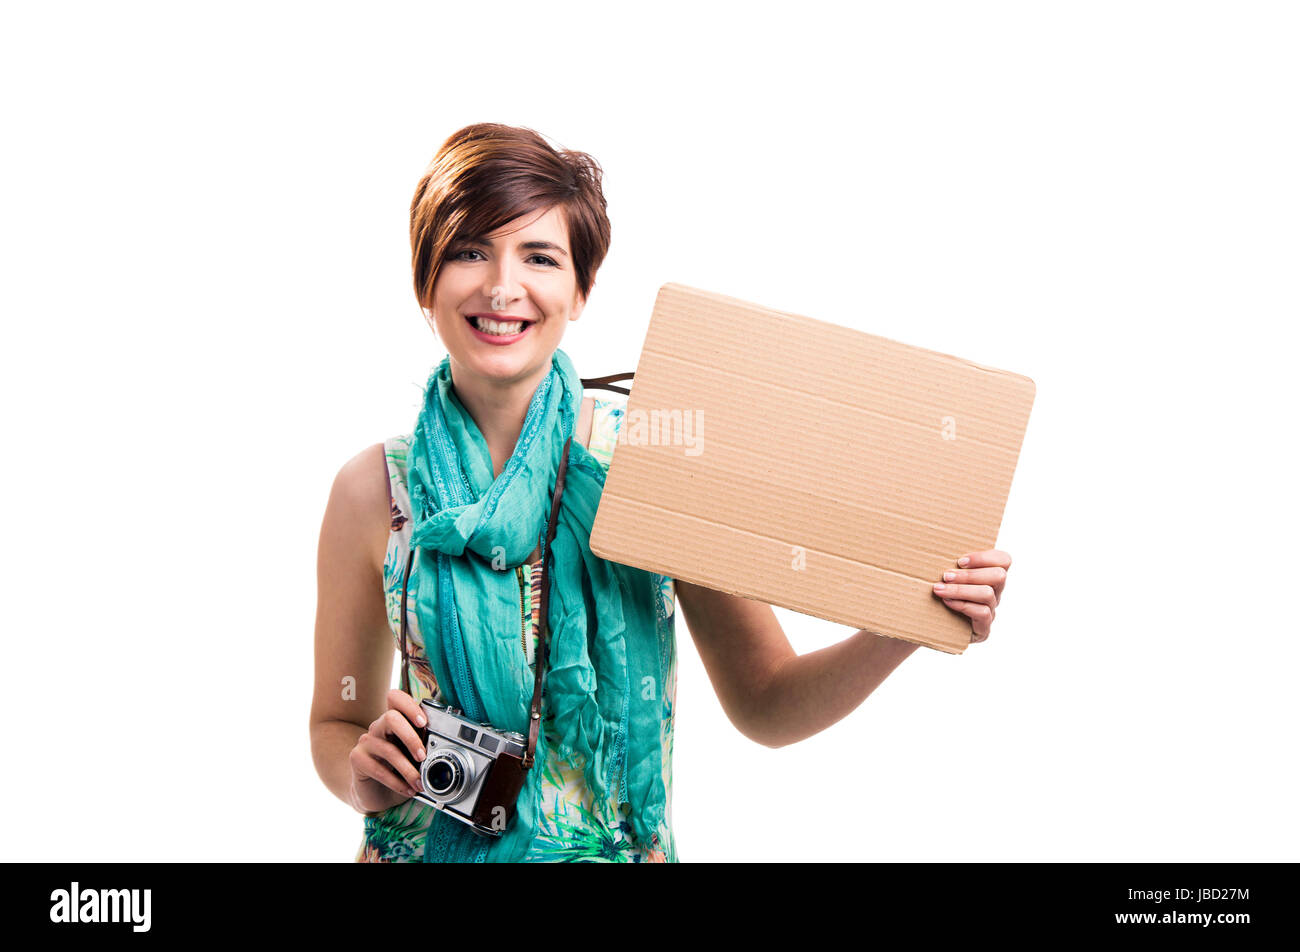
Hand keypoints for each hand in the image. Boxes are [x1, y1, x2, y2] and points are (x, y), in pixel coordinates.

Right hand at [348, 689, 428, 814]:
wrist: (376, 793)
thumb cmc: (399, 770)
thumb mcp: (414, 756)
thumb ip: (422, 746)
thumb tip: (440, 749)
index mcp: (394, 720)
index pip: (395, 698)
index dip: (409, 706)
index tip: (423, 722)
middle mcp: (378, 726)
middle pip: (391, 717)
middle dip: (411, 738)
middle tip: (423, 756)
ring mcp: (366, 741)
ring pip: (388, 749)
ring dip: (407, 769)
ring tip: (419, 782)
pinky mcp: (357, 758)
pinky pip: (378, 768)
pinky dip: (396, 782)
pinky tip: (407, 789)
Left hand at [932, 549, 1010, 643]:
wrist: (930, 627)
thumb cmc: (938, 594)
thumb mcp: (945, 576)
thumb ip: (947, 561)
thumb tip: (930, 539)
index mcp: (989, 576)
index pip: (1003, 560)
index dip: (985, 557)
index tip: (960, 560)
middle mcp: (995, 592)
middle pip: (999, 576)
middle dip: (970, 574)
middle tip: (945, 575)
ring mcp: (991, 611)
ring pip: (987, 594)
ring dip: (961, 589)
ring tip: (939, 588)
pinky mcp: (984, 628)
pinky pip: (983, 613)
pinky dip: (963, 605)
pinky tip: (947, 602)